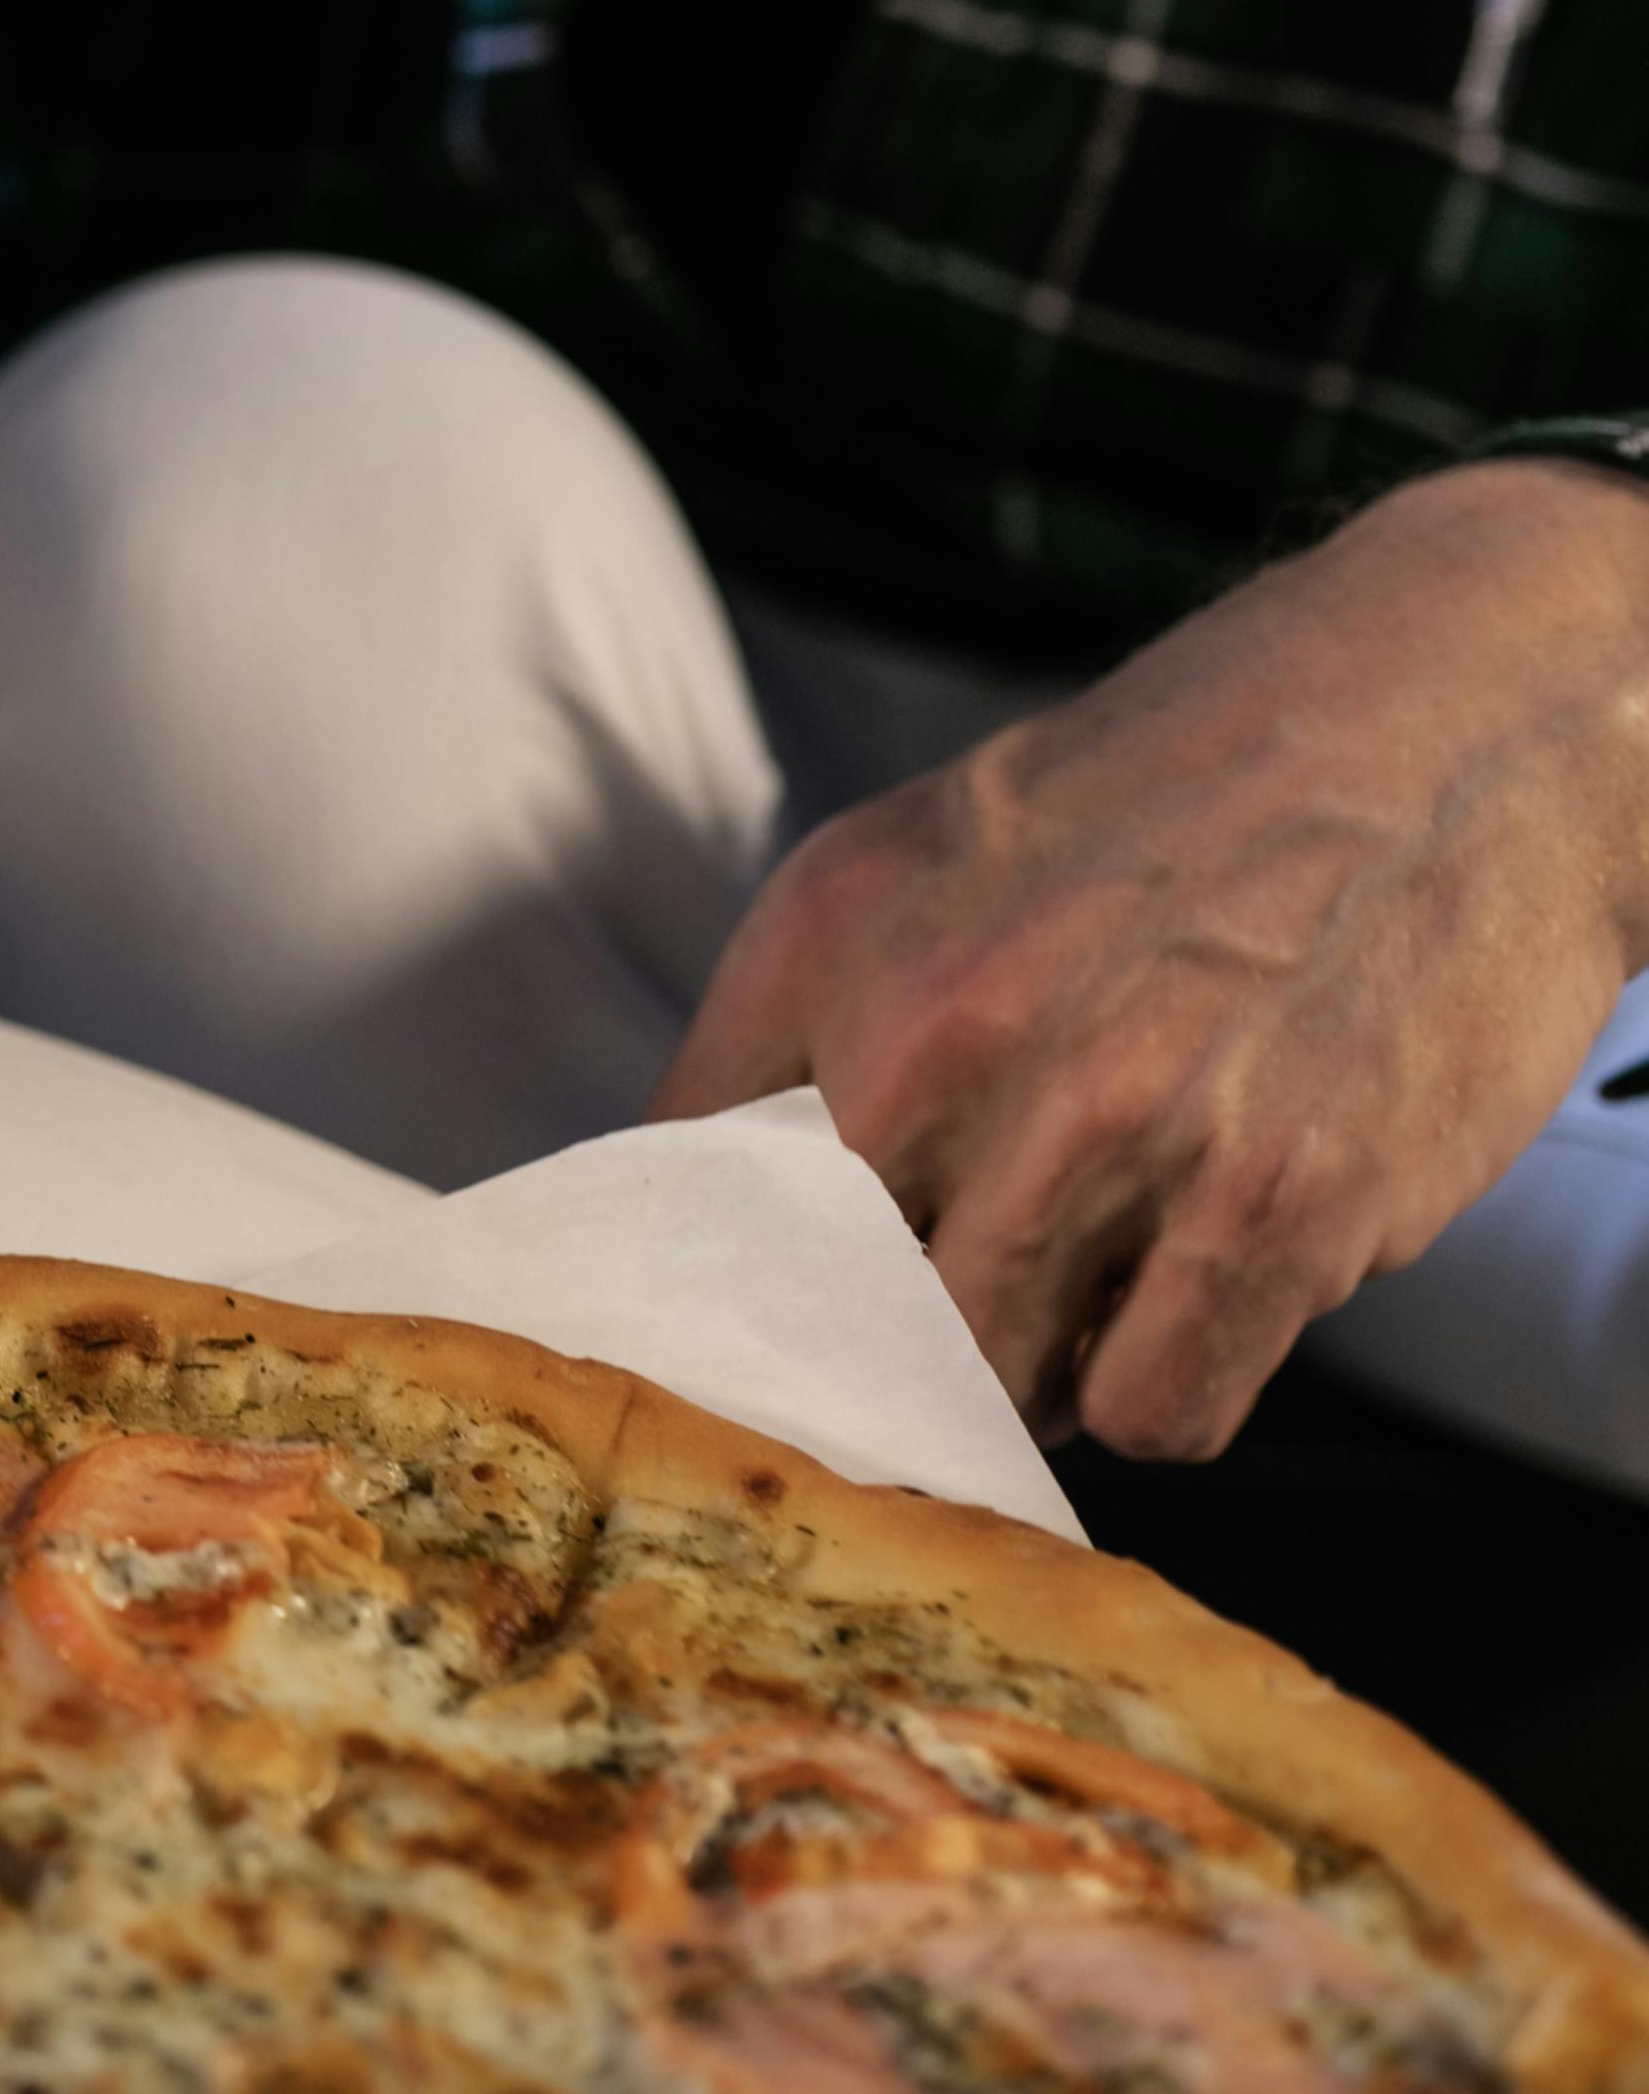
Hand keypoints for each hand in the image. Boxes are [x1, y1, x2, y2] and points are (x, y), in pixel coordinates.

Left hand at [655, 459, 1648, 1456]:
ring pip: (1000, 1383)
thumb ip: (776, 1028)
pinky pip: (1161, 1410)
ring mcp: (1118, 1126)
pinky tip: (1190, 1297)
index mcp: (840, 950)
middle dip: (893, 1344)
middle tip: (962, 1305)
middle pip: (846, 1316)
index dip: (716, 1288)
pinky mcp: (1277, 1202)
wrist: (1440, 714)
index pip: (692, 1196)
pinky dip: (1166, 1390)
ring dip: (1038, 1373)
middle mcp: (951, 1036)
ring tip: (1095, 1277)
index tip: (749, 1331)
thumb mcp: (906, 856)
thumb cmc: (1173, 790)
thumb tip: (683, 1198)